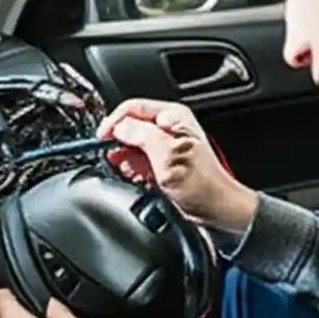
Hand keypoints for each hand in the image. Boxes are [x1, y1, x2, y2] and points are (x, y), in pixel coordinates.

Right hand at [98, 98, 257, 231]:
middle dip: (119, 143)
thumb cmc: (203, 184)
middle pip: (129, 127)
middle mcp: (170, 129)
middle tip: (115, 157)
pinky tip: (138, 178)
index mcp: (174, 117)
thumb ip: (140, 134)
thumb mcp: (166, 154)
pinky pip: (138, 162)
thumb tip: (118, 127)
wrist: (216, 209)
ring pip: (131, 146)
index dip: (114, 121)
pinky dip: (133, 170)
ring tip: (130, 171)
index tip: (102, 138)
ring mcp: (166, 147)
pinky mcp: (163, 164)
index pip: (132, 108)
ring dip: (125, 159)